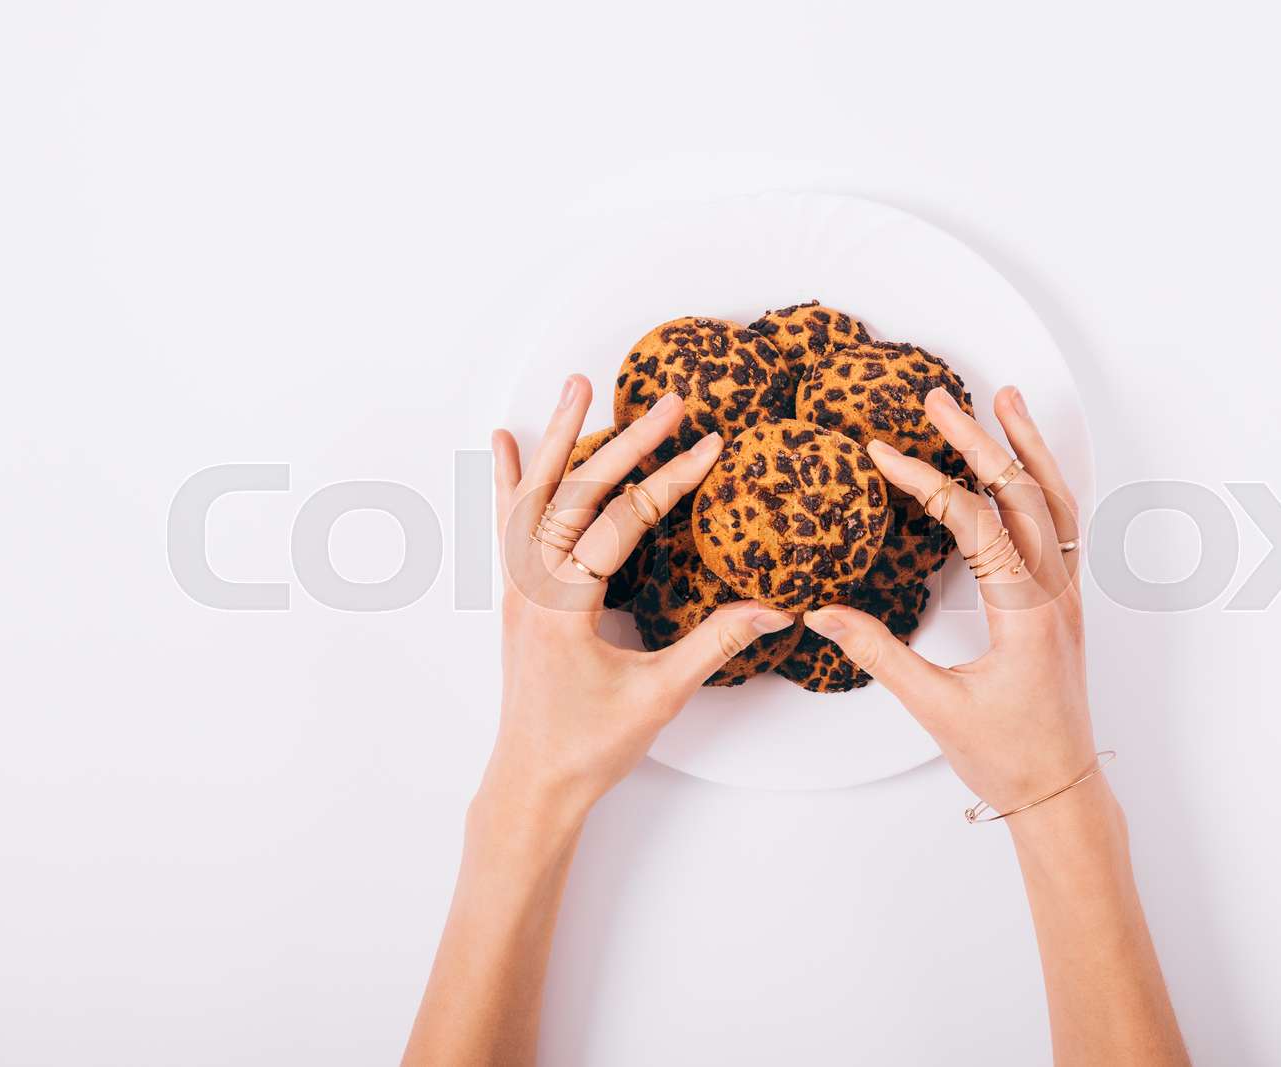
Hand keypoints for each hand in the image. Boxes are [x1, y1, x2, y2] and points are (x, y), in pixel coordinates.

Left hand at [483, 375, 794, 823]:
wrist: (531, 784)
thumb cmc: (590, 747)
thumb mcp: (661, 696)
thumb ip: (715, 643)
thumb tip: (775, 608)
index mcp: (564, 606)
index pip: (622, 523)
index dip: (670, 482)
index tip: (712, 447)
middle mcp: (532, 586)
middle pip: (578, 494)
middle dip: (627, 442)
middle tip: (670, 402)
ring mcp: (517, 587)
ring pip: (536, 496)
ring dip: (559, 438)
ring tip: (577, 384)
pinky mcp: (516, 594)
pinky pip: (508, 522)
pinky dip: (509, 478)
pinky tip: (505, 441)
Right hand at [801, 386, 1092, 811]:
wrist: (1060, 791)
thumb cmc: (1006, 756)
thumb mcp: (933, 706)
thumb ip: (877, 653)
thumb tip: (821, 612)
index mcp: (1023, 613)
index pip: (972, 523)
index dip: (923, 481)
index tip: (879, 452)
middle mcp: (1054, 594)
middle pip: (1020, 494)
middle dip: (977, 440)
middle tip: (937, 398)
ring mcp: (1067, 595)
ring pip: (1055, 502)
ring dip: (1026, 447)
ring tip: (1004, 399)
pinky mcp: (1065, 603)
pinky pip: (1063, 526)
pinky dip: (1044, 483)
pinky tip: (1027, 463)